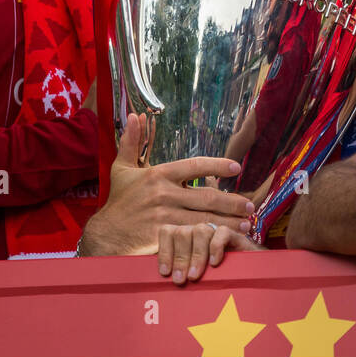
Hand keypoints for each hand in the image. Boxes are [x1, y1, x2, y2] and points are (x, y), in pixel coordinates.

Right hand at [77, 114, 255, 255]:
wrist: (105, 234)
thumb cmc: (118, 201)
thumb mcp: (122, 168)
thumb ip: (131, 142)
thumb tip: (135, 116)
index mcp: (159, 175)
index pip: (195, 166)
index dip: (218, 165)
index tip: (236, 167)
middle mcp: (164, 194)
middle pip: (206, 197)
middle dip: (232, 202)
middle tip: (250, 206)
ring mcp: (165, 217)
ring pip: (204, 219)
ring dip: (228, 222)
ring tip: (246, 224)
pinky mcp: (164, 238)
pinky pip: (192, 237)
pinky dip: (210, 238)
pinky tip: (224, 241)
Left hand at [156, 223, 262, 283]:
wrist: (249, 277)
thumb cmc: (215, 280)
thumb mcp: (192, 277)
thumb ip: (178, 274)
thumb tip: (158, 286)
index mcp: (184, 239)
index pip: (167, 232)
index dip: (164, 251)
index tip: (165, 273)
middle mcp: (197, 231)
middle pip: (181, 232)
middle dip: (179, 258)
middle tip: (181, 280)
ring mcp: (215, 231)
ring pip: (199, 231)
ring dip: (196, 255)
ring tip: (196, 276)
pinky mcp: (234, 234)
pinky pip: (221, 232)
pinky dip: (215, 247)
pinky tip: (215, 263)